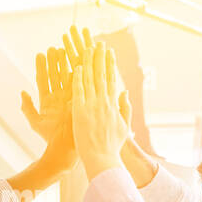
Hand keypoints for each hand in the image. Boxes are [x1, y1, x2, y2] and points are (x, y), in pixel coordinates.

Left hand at [21, 47, 71, 142]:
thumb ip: (27, 107)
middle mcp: (59, 97)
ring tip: (62, 49)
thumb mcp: (35, 121)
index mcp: (48, 101)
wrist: (66, 145)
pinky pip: (77, 83)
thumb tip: (23, 92)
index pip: (44, 80)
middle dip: (54, 61)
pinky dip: (77, 71)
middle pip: (56, 75)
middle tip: (52, 48)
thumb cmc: (50, 136)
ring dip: (64, 63)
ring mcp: (69, 97)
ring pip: (66, 76)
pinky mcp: (79, 99)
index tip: (40, 54)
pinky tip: (76, 60)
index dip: (42, 67)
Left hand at [71, 39, 130, 178]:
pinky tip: (76, 65)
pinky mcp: (80, 111)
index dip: (109, 64)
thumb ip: (124, 108)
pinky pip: (78, 91)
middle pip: (101, 74)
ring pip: (90, 79)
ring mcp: (92, 105)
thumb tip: (125, 92)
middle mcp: (103, 102)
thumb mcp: (123, 126)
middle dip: (100, 57)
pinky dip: (78, 78)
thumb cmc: (112, 146)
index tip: (109, 52)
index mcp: (112, 104)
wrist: (102, 159)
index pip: (110, 79)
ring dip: (88, 62)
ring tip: (87, 47)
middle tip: (98, 42)